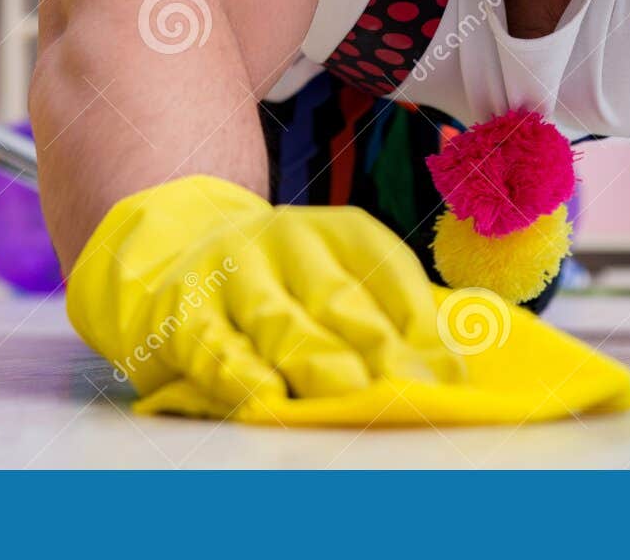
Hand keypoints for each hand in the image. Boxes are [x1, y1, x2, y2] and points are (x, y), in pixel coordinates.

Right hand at [66, 176, 462, 411]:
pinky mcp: (185, 309)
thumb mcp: (339, 282)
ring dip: (316, 360)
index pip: (390, 272)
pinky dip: (239, 373)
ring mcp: (233, 272)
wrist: (179, 256)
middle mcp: (288, 239)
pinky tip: (265, 398)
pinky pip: (214, 345)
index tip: (450, 380)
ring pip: (279, 320)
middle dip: (379, 348)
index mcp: (342, 232)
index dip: (423, 328)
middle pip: (338, 298)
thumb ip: (391, 325)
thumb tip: (450, 380)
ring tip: (350, 393)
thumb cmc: (287, 288)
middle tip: (411, 392)